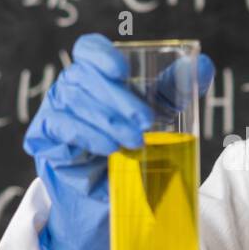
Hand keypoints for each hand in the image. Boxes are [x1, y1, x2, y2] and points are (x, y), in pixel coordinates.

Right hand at [23, 33, 214, 249]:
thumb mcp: (158, 116)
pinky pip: (63, 127)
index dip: (101, 54)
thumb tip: (204, 64)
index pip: (88, 49)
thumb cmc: (132, 149)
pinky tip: (108, 149)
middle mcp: (71, 89)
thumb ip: (176, 89)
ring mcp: (54, 110)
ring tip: (133, 142)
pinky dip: (88, 135)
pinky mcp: (44, 137)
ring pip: (74, 101)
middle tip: (145, 122)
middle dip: (117, 97)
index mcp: (96, 76)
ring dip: (108, 121)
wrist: (108, 200)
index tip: (122, 70)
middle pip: (83, 75)